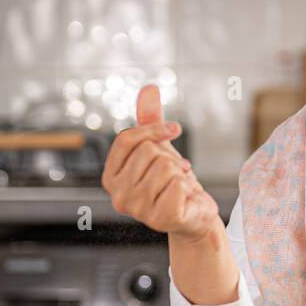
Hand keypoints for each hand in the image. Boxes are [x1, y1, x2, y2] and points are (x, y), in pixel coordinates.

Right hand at [101, 84, 218, 239]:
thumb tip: (149, 88)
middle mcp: (118, 195)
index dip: (153, 129)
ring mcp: (138, 209)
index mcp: (110, 176)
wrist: (194, 214)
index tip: (175, 129)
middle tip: (175, 173)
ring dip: (180, 173)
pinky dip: (188, 187)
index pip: (127, 139)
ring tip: (179, 186)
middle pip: (148, 151)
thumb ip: (150, 119)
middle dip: (170, 157)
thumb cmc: (172, 182)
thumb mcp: (159, 147)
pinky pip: (178, 184)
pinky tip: (185, 198)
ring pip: (164, 166)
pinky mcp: (160, 218)